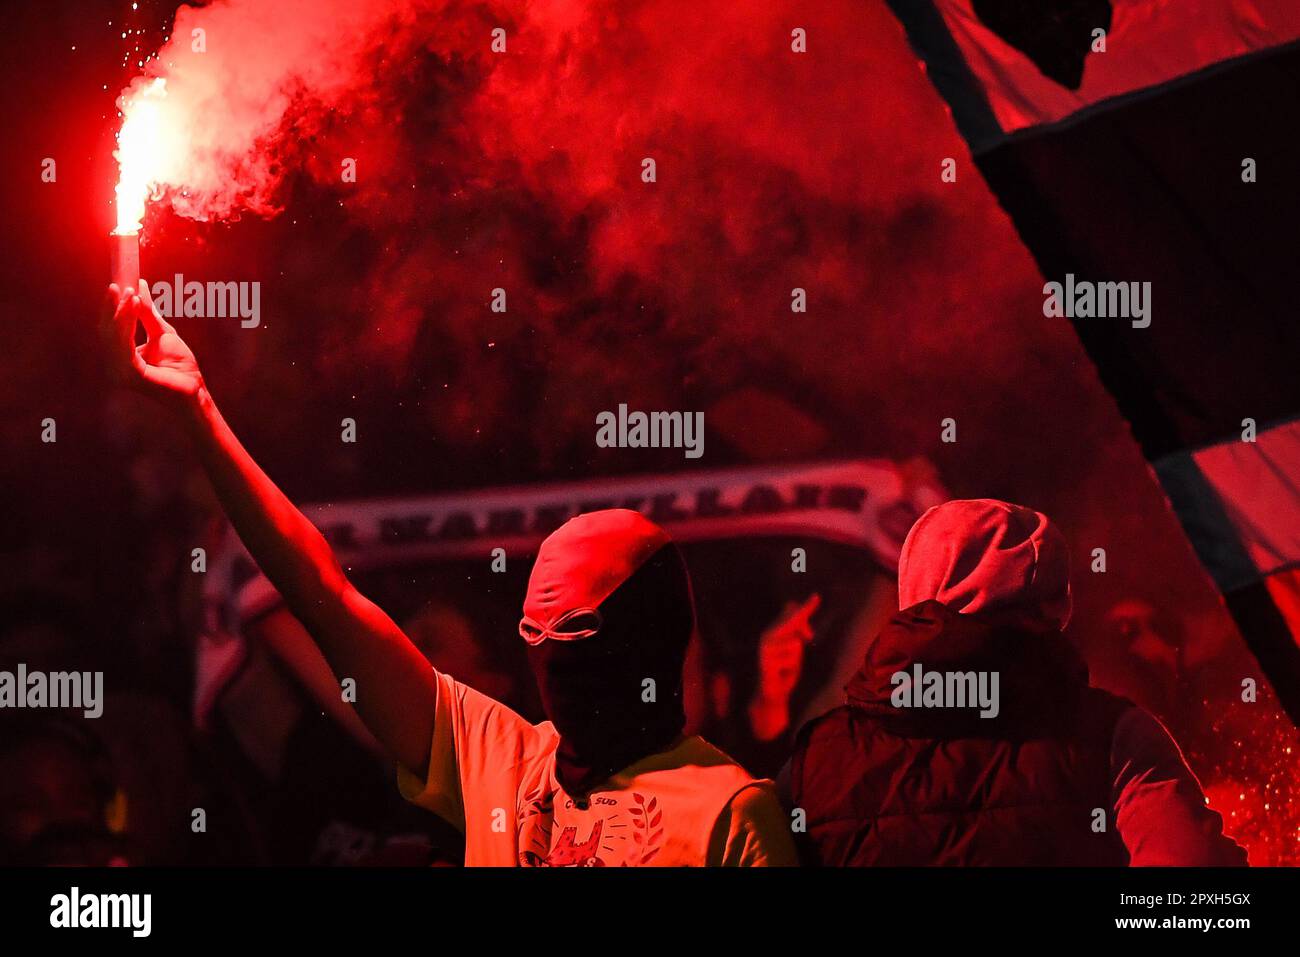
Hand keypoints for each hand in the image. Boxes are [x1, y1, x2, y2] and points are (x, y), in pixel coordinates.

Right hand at [101, 282, 203, 405]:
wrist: (195, 389)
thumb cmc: (180, 366)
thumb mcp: (162, 332)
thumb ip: (147, 312)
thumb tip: (140, 285)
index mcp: (119, 357)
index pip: (109, 329)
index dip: (112, 307)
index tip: (117, 286)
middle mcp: (114, 365)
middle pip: (106, 331)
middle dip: (112, 307)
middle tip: (118, 286)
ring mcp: (120, 372)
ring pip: (114, 336)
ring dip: (121, 312)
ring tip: (130, 294)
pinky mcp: (131, 374)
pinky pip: (125, 344)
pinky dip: (127, 323)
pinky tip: (133, 307)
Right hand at [754, 593, 819, 704]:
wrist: (772, 693)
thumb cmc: (785, 669)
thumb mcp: (794, 651)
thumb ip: (798, 636)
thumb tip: (804, 627)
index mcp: (773, 631)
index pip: (790, 614)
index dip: (805, 607)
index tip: (817, 597)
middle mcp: (767, 637)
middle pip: (792, 622)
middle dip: (803, 622)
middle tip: (810, 631)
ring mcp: (766, 649)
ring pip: (796, 644)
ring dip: (797, 658)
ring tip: (788, 666)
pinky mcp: (767, 662)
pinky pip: (792, 659)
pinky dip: (792, 668)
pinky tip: (782, 673)